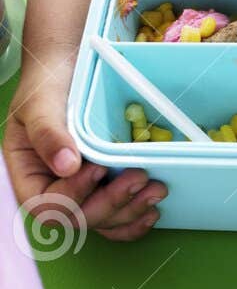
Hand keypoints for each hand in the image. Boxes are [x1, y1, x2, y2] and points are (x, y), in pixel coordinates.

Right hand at [4, 56, 163, 240]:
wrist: (70, 68)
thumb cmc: (49, 82)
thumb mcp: (41, 102)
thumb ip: (48, 133)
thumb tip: (66, 166)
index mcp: (29, 173)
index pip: (44, 205)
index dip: (73, 196)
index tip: (98, 169)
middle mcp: (53, 188)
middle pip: (77, 218)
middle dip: (111, 205)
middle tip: (140, 179)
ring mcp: (81, 190)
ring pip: (102, 221)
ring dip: (130, 212)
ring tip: (156, 190)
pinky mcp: (103, 186)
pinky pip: (116, 216)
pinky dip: (134, 217)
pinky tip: (152, 209)